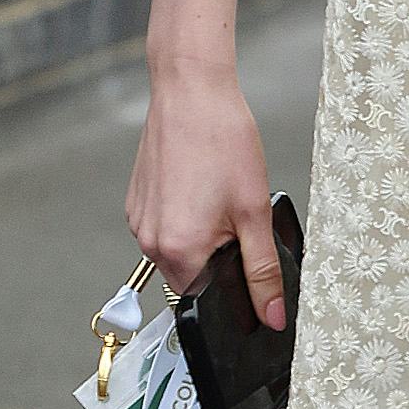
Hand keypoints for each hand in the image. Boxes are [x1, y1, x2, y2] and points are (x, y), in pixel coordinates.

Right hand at [128, 59, 283, 313]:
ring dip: (201, 237)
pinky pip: (164, 228)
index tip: (246, 256)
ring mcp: (139, 221)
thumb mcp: (255, 212)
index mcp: (179, 250)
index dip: (232, 283)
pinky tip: (200, 187)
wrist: (192, 93)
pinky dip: (184, 217)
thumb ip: (263, 271)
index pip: (207, 298)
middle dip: (217, 258)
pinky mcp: (136, 202)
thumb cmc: (223, 140)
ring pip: (178, 250)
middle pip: (191, 275)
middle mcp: (150, 241)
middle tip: (236, 218)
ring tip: (217, 195)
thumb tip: (273, 316)